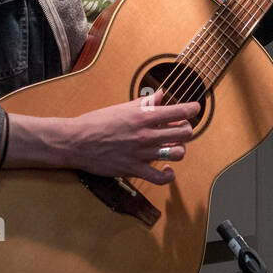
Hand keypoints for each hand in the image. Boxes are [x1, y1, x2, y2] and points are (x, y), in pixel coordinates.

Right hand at [4, 90, 199, 184]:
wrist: (76, 141)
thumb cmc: (97, 122)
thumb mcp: (122, 107)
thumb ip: (145, 103)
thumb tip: (160, 95)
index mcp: (143, 116)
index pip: (179, 111)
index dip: (192, 109)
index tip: (195, 109)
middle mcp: (146, 135)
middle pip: (184, 133)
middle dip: (186, 130)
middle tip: (181, 129)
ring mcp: (141, 154)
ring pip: (176, 154)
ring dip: (179, 150)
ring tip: (173, 147)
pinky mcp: (134, 170)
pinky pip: (160, 178)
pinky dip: (168, 175)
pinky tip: (167, 169)